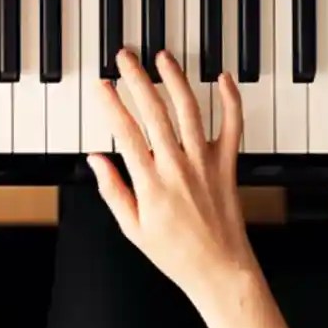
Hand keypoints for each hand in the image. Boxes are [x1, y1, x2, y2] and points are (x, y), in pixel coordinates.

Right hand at [86, 49, 290, 327]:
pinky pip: (233, 127)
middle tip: (125, 57)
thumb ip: (112, 190)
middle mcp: (178, 167)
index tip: (102, 84)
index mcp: (151, 184)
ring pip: (190, 111)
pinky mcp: (227, 165)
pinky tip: (223, 79)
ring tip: (162, 57)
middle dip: (138, 79)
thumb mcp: (132, 229)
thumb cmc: (176, 254)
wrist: (220, 270)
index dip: (112, 104)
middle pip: (156, 112)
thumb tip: (94, 159)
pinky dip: (231, 100)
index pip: (126, 133)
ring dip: (175, 80)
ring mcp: (205, 163)